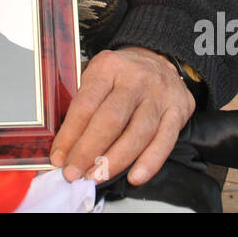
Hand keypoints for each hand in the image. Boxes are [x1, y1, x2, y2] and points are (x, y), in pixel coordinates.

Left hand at [50, 46, 196, 186]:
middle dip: (89, 152)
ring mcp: (158, 95)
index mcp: (108, 67)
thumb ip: (82, 106)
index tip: (59, 157)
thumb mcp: (97, 76)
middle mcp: (135, 79)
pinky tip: (135, 176)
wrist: (159, 60)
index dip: (70, 135)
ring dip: (115, 162)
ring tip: (97, 177)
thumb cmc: (122, 75)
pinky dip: (150, 162)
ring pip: (137, 133)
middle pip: (110, 120)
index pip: (85, 105)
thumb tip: (64, 148)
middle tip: (74, 172)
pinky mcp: (178, 111)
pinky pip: (165, 141)